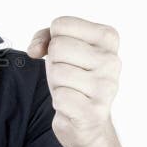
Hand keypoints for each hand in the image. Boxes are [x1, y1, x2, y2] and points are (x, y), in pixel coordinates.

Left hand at [26, 16, 120, 146]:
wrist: (87, 122)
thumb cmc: (74, 78)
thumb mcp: (61, 48)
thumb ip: (46, 36)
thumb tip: (34, 50)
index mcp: (108, 37)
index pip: (61, 24)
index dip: (54, 40)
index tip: (67, 54)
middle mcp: (112, 60)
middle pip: (58, 46)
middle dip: (55, 62)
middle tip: (69, 74)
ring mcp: (106, 86)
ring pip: (58, 71)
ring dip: (57, 83)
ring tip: (72, 90)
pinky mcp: (95, 111)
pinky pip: (60, 97)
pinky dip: (60, 102)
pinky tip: (73, 106)